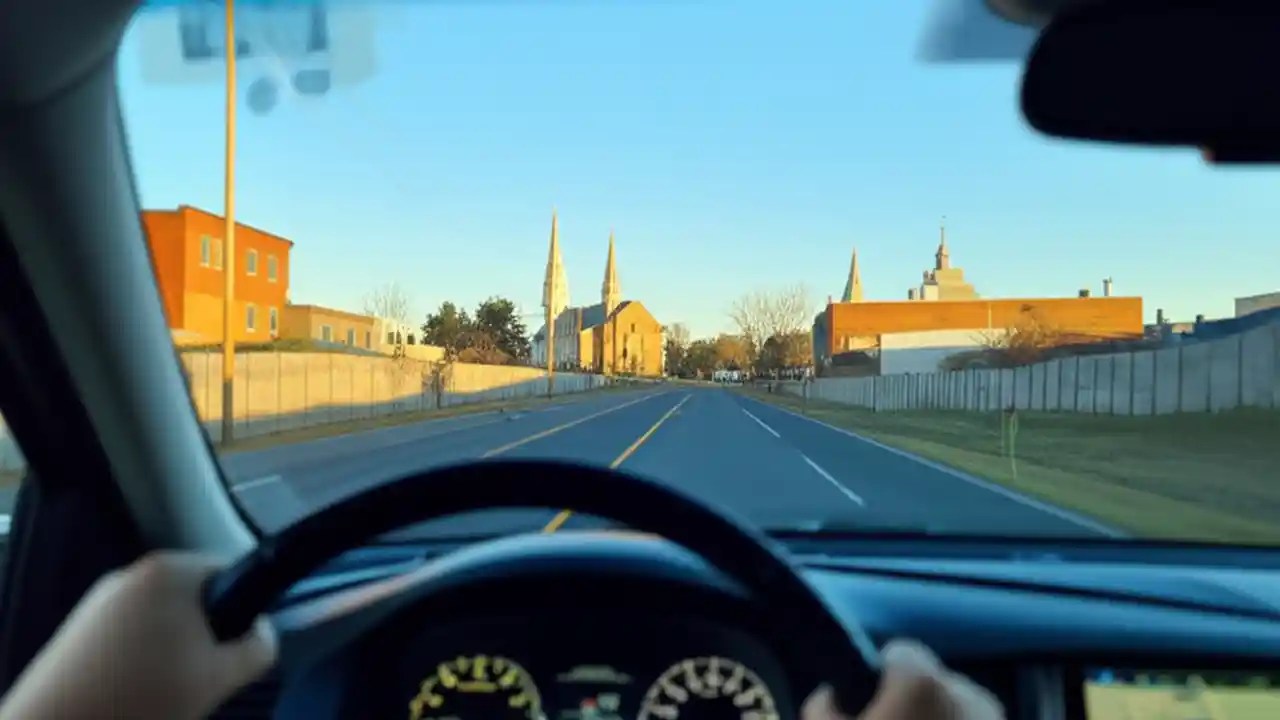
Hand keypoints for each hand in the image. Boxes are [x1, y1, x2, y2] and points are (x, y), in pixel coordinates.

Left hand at [0, 551, 276, 719]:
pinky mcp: (79, 628)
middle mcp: (133, 572)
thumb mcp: (219, 677)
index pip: (232, 573)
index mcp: (170, 570)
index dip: (244, 611)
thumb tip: (264, 630)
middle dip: (206, 634)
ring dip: (175, 649)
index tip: (234, 651)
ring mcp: (100, 599)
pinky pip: (132, 633)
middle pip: (196, 598)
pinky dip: (142, 658)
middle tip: (201, 676)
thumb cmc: (143, 695)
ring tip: (165, 689)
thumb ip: (259, 647)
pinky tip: (134, 691)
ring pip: (164, 619)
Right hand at [802, 639, 1003, 719]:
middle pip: (929, 680)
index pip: (898, 652)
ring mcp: (993, 716)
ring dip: (936, 718)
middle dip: (909, 701)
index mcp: (921, 681)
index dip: (877, 677)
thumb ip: (823, 705)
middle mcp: (965, 690)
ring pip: (956, 707)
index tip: (865, 704)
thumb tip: (830, 695)